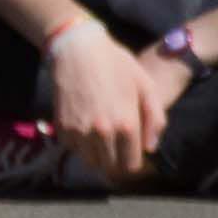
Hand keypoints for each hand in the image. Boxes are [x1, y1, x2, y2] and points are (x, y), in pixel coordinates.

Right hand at [41, 21, 187, 184]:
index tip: (132, 151)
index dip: (134, 160)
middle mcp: (101, 132)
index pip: (131, 164)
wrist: (79, 50)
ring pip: (90, 161)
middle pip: (110, 166)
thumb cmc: (118, 65)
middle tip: (117, 145)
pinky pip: (73, 148)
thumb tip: (150, 148)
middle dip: (116, 159)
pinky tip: (86, 127)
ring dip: (97, 154)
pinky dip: (80, 143)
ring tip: (102, 138)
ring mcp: (79, 130)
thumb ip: (156, 120)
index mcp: (126, 124)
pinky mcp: (62, 126)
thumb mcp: (147, 87)